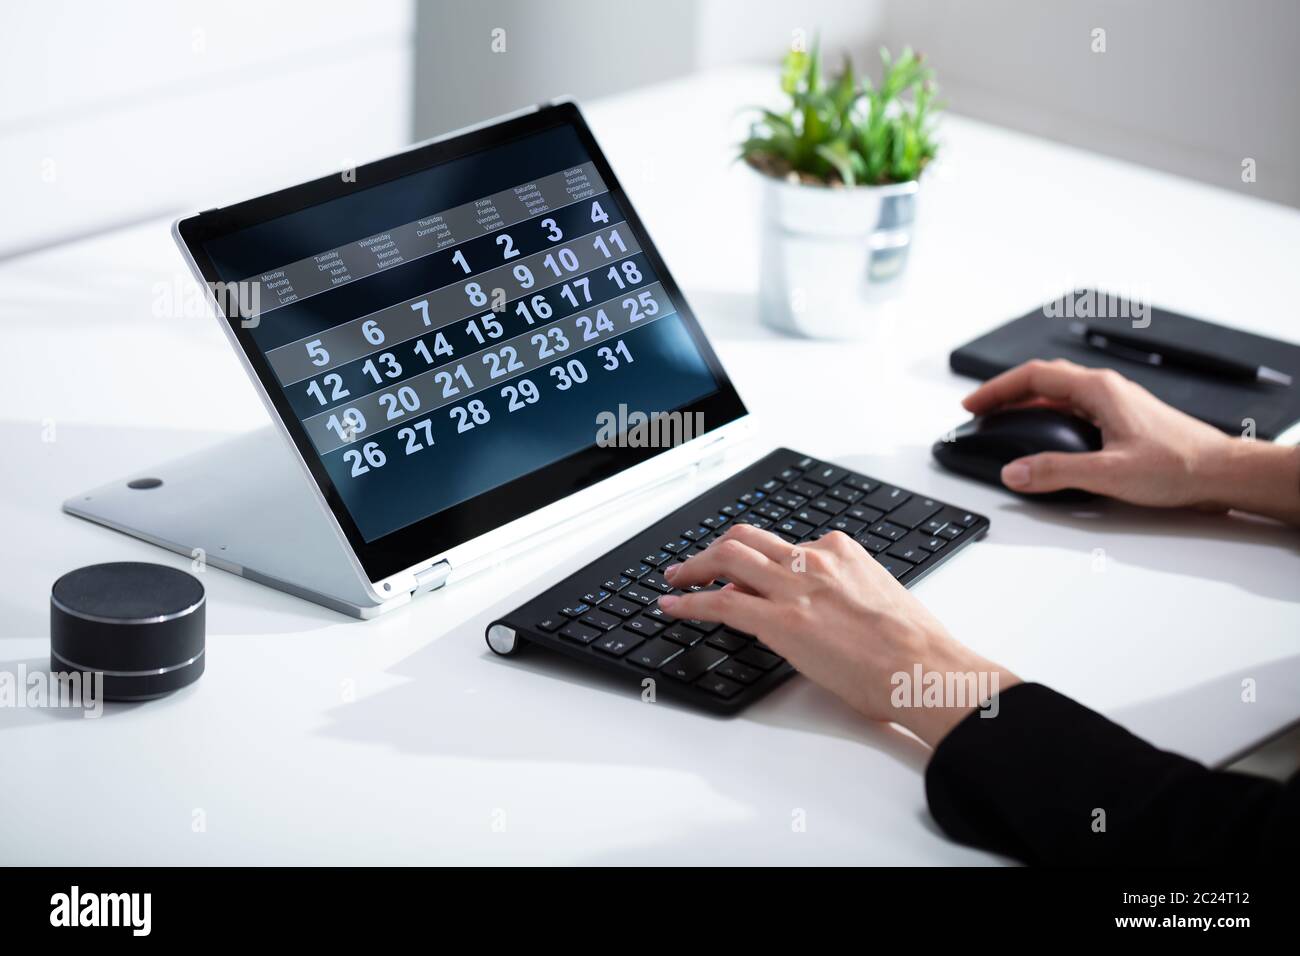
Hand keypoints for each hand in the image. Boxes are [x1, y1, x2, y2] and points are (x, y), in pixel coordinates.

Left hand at [659, 524, 1017, 746]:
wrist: (923, 666)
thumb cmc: (912, 645)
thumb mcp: (875, 597)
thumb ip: (839, 592)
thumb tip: (811, 606)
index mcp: (839, 551)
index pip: (782, 546)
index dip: (755, 561)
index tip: (742, 574)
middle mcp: (812, 559)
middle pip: (746, 539)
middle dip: (713, 550)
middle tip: (692, 564)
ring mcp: (793, 587)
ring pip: (728, 558)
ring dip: (693, 567)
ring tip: (675, 578)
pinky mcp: (779, 621)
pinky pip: (721, 604)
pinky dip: (689, 603)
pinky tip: (673, 607)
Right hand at [962, 359, 1299, 523]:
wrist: (1222, 472)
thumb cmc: (1179, 464)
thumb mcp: (1108, 472)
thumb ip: (1055, 472)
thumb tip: (1014, 472)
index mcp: (1099, 390)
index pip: (1034, 377)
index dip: (996, 389)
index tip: (972, 404)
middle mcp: (1106, 390)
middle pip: (1043, 380)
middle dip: (1005, 393)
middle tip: (979, 410)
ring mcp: (1116, 403)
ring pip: (1059, 393)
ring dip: (1026, 403)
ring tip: (1003, 421)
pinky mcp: (1123, 419)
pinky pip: (1074, 408)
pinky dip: (1048, 415)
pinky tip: (1045, 436)